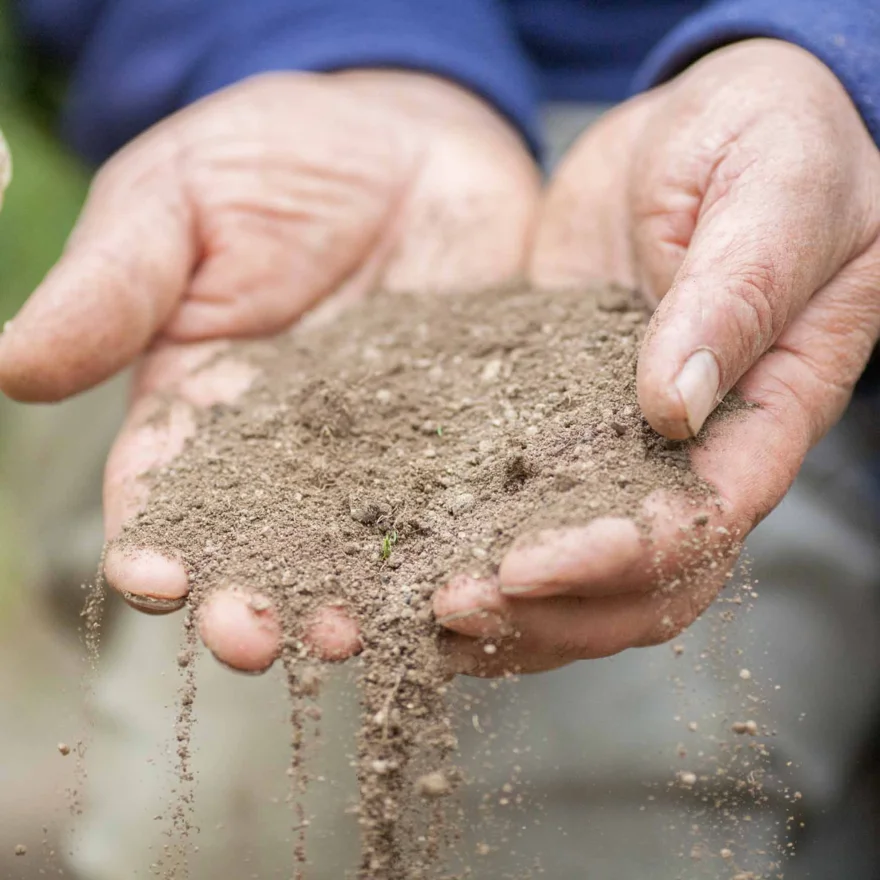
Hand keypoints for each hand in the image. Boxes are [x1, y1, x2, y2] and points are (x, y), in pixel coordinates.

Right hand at [0, 71, 538, 670]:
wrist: (408, 135)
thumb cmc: (277, 155)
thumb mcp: (179, 201)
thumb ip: (114, 286)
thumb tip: (10, 366)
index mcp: (201, 399)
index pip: (161, 488)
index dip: (151, 539)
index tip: (154, 580)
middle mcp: (289, 445)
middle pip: (262, 540)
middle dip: (254, 597)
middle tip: (260, 644)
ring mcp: (382, 445)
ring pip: (360, 542)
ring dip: (352, 595)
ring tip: (357, 635)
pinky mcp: (461, 429)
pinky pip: (456, 499)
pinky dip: (452, 546)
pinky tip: (455, 584)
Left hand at [436, 39, 879, 673]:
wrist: (706, 128)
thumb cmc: (773, 140)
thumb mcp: (773, 193)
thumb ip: (735, 294)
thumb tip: (674, 404)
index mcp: (767, 411)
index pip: (701, 523)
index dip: (616, 559)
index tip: (525, 566)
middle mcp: (697, 451)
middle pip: (638, 581)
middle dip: (547, 608)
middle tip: (448, 604)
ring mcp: (622, 441)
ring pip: (580, 568)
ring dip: (507, 605)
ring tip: (419, 613)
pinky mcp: (561, 417)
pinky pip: (527, 499)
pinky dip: (476, 539)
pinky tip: (414, 555)